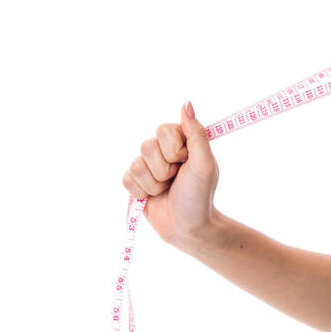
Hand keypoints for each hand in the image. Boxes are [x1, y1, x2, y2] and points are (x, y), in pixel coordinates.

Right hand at [121, 101, 220, 245]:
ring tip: (167, 189)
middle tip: (176, 179)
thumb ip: (196, 134)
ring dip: (154, 183)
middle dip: (163, 169)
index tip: (185, 162)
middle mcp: (164, 151)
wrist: (188, 227)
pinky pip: (126, 179)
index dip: (173, 149)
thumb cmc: (200, 195)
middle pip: (146, 147)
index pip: (163, 130)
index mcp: (182, 142)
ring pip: (135, 165)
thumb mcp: (204, 164)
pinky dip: (141, 192)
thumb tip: (186, 104)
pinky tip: (153, 197)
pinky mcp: (136, 183)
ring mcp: (148, 167)